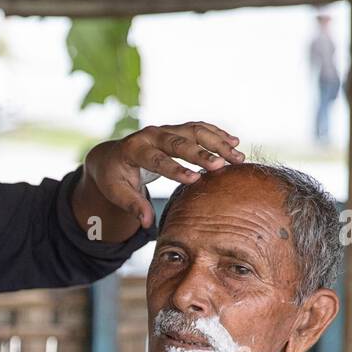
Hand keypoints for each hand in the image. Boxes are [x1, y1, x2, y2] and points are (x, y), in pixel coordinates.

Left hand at [83, 121, 243, 228]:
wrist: (112, 156)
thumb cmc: (115, 178)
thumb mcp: (117, 193)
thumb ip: (133, 206)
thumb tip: (147, 224)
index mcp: (133, 149)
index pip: (157, 159)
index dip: (176, 169)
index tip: (195, 179)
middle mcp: (151, 135)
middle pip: (179, 141)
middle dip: (202, 153)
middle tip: (222, 165)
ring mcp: (165, 129)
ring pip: (194, 131)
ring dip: (217, 142)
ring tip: (238, 157)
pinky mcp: (176, 129)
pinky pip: (199, 128)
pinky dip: (217, 134)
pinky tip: (235, 142)